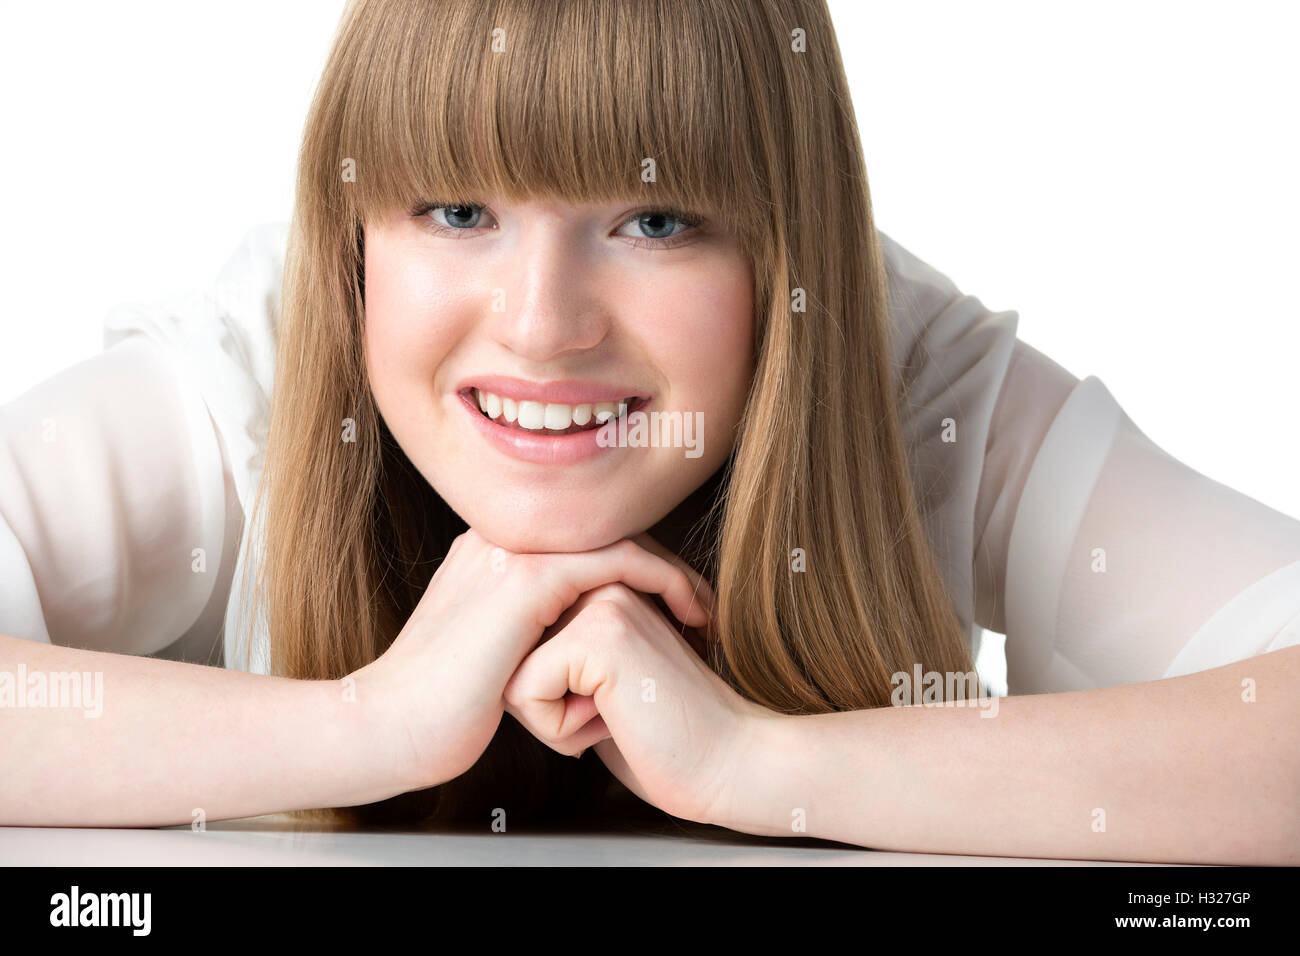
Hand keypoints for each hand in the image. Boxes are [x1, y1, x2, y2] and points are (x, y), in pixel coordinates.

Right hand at [351, 529, 714, 789]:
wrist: (389, 726)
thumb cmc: (438, 710)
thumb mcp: (491, 657)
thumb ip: (527, 636)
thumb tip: (571, 652)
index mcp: (494, 554)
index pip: (583, 543)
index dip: (635, 571)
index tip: (672, 608)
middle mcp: (503, 541)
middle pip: (607, 536)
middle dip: (662, 569)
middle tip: (701, 607)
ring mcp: (513, 554)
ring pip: (620, 542)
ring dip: (672, 574)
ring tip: (704, 613)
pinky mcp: (527, 580)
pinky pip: (619, 563)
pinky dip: (663, 582)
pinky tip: (688, 612)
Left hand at [503, 579, 769, 826]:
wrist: (729, 765)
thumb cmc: (664, 740)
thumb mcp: (598, 686)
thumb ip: (560, 657)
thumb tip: (500, 666)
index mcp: (603, 587)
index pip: (521, 640)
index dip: (547, 691)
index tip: (606, 707)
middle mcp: (601, 582)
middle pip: (511, 653)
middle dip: (545, 702)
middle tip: (610, 714)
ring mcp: (602, 601)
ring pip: (513, 671)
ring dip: (551, 716)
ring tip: (611, 716)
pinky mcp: (598, 634)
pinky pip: (525, 692)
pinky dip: (558, 729)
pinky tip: (612, 722)